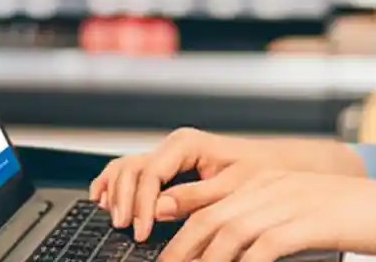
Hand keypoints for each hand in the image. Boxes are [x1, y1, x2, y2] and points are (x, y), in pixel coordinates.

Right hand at [89, 128, 263, 242]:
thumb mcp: (232, 187)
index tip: (142, 230)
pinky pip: (130, 171)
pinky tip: (101, 198)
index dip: (142, 203)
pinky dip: (112, 183)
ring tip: (114, 218)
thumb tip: (159, 208)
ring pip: (125, 167)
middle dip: (125, 199)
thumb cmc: (259, 173)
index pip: (151, 172)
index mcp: (187, 144)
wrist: (273, 167)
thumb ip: (195, 197)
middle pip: (131, 168)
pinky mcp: (165, 167)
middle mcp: (172, 146)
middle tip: (125, 228)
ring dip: (115, 193)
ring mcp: (166, 155)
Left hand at [155, 167, 375, 261]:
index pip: (208, 203)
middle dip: (182, 250)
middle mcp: (269, 186)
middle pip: (210, 218)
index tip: (164, 255)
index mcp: (262, 179)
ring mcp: (287, 202)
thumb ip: (261, 220)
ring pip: (230, 233)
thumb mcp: (295, 208)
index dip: (180, 230)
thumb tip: (234, 248)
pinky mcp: (306, 222)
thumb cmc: (345, 216)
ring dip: (206, 260)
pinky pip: (264, 246)